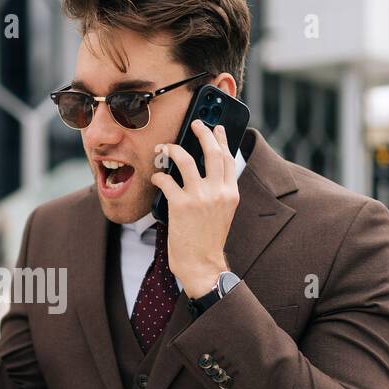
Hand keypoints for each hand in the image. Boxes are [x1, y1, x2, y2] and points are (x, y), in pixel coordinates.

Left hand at [150, 119, 238, 295]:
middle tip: (194, 123)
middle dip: (202, 132)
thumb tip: (204, 171)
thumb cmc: (208, 241)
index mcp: (231, 193)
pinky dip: (158, 175)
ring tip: (165, 145)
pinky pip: (166, 180)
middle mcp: (219, 192)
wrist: (202, 265)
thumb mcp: (222, 213)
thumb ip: (218, 192)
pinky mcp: (181, 205)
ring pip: (186, 159)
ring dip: (173, 148)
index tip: (217, 128)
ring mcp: (200, 197)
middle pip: (212, 151)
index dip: (223, 140)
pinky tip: (156, 176)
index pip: (229, 159)